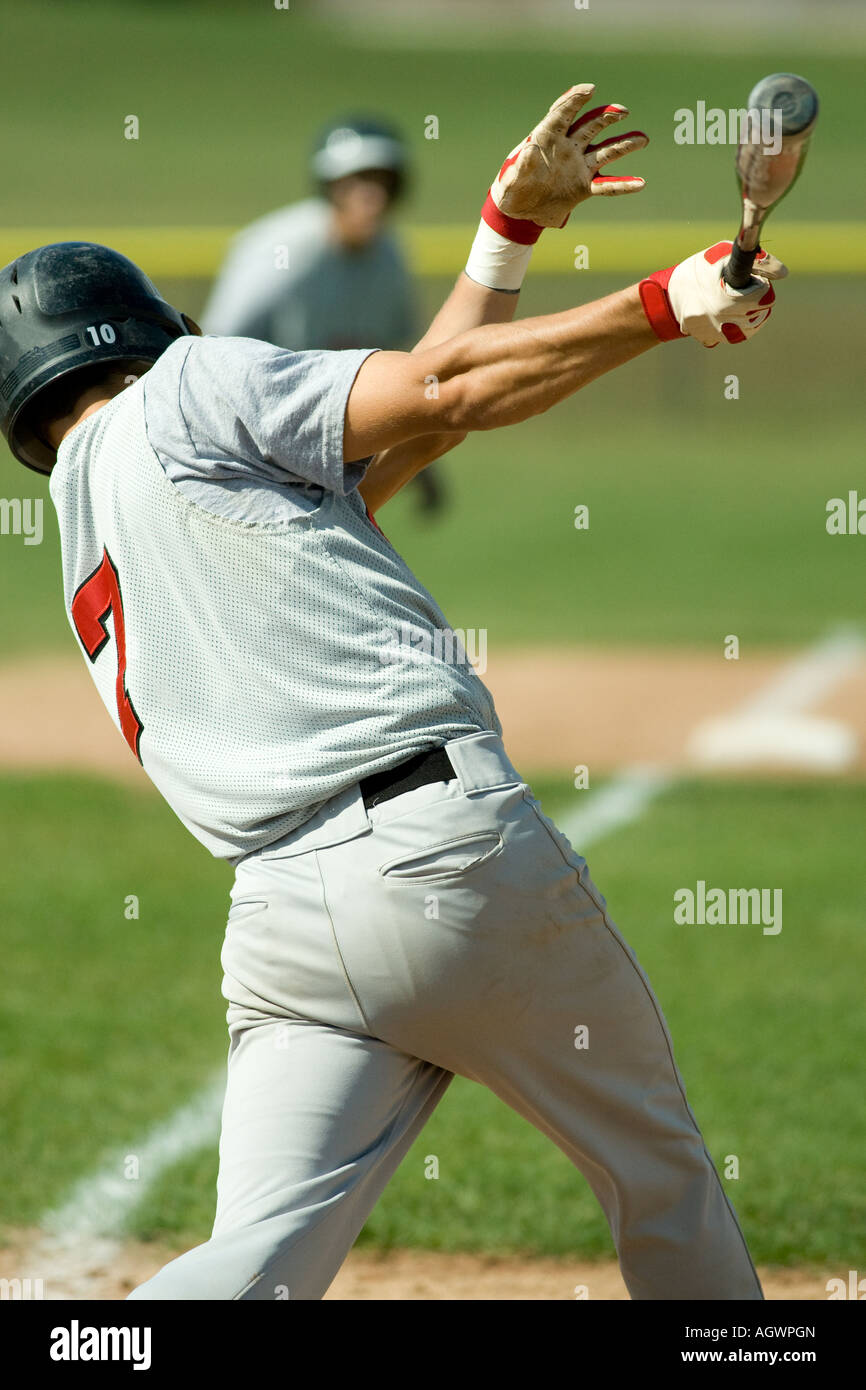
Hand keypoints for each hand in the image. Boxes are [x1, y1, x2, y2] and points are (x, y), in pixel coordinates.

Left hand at [486, 83, 648, 233]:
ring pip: (605, 151)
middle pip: (590, 126)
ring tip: (643, 139)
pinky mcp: (583, 187)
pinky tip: (640, 183)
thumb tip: (530, 148)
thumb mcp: (512, 178)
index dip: (575, 100)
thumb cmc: (512, 189)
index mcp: (547, 138)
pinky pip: (606, 185)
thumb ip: (522, 164)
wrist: (518, 213)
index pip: (563, 113)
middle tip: (622, 112)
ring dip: (624, 144)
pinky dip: (622, 184)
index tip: (590, 89)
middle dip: (606, 117)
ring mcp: (578, 166)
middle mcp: (567, 147)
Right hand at [640, 241, 787, 346]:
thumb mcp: (723, 256)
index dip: (760, 285)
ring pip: (751, 328)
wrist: (665, 296)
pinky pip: (735, 336)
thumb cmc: (697, 271)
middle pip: (761, 313)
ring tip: (740, 303)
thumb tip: (783, 273)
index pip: (764, 296)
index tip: (752, 280)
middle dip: (757, 299)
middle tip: (744, 290)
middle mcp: (722, 321)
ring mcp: (716, 334)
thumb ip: (756, 262)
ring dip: (751, 315)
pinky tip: (728, 314)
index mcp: (726, 299)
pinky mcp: (710, 341)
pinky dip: (736, 325)